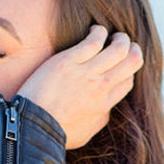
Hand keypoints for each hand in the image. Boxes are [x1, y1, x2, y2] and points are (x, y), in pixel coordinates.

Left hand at [19, 25, 143, 149]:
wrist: (31, 127)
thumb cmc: (54, 133)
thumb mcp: (85, 133)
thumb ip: (98, 120)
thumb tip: (104, 109)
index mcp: (104, 105)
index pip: (128, 81)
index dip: (127, 69)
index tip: (120, 63)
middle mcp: (101, 88)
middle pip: (131, 62)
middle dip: (131, 48)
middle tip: (122, 42)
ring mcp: (86, 74)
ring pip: (118, 49)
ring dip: (119, 37)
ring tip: (110, 34)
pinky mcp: (69, 62)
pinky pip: (94, 40)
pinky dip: (99, 32)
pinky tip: (94, 30)